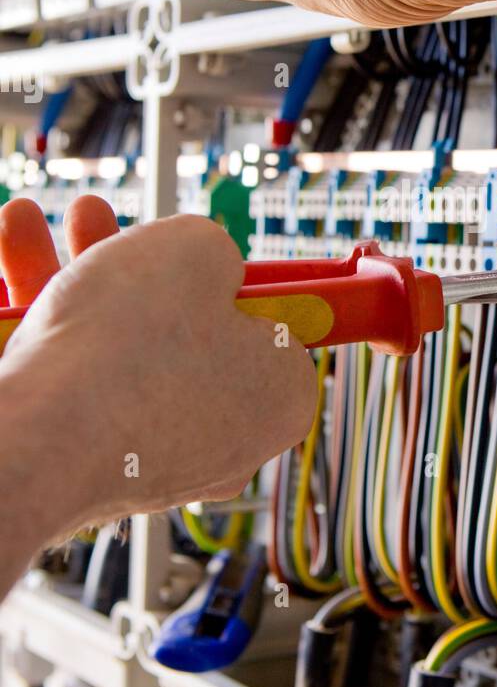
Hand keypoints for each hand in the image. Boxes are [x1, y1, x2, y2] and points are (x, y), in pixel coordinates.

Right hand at [0, 198, 316, 554]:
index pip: (269, 328)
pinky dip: (43, 336)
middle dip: (127, 266)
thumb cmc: (131, 346)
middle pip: (181, 330)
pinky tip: (6, 284)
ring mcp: (156, 459)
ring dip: (68, 280)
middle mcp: (226, 440)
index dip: (231, 281)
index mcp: (279, 397)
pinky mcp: (89, 467)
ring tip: (24, 224)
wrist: (38, 440)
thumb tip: (202, 262)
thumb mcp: (195, 248)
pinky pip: (74, 390)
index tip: (202, 259)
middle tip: (92, 219)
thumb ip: (211, 247)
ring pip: (116, 352)